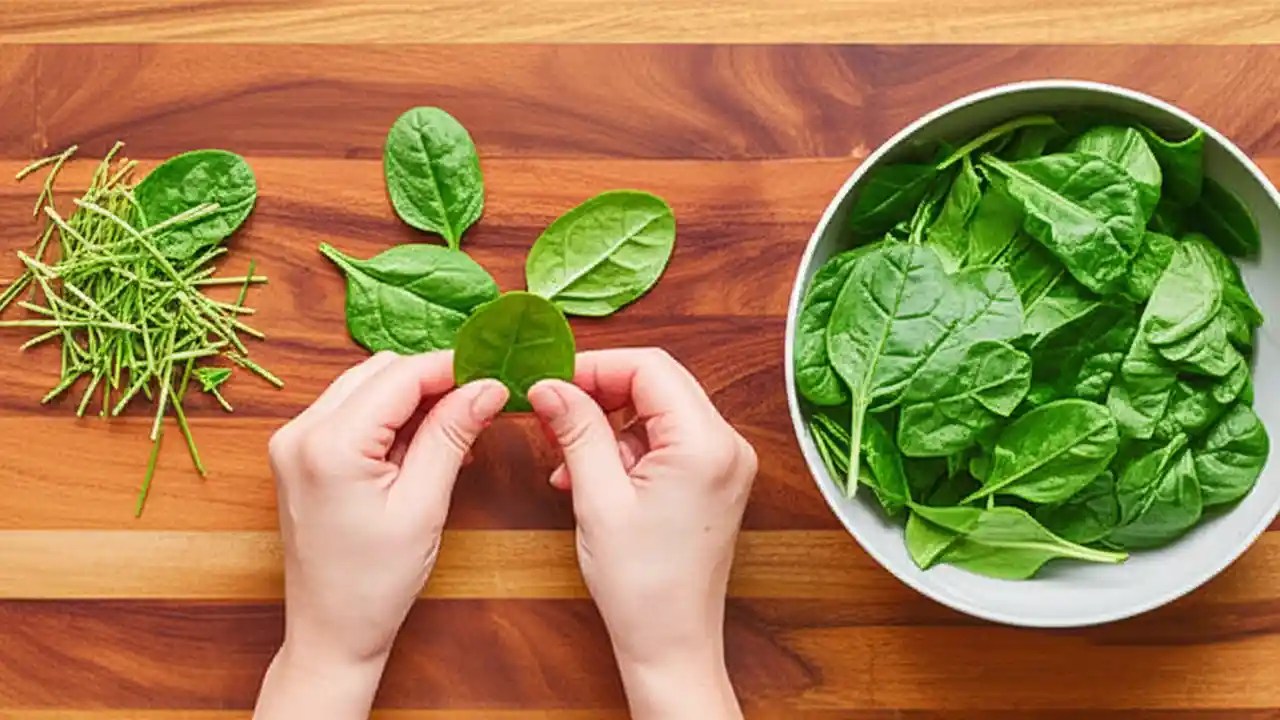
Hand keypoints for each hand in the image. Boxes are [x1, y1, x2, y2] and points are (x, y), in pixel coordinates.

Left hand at [254, 351, 506, 719]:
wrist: (331, 633)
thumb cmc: (375, 584)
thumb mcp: (424, 505)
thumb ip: (452, 434)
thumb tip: (487, 387)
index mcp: (328, 445)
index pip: (400, 375)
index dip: (451, 368)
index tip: (492, 374)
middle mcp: (300, 432)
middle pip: (380, 371)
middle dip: (432, 382)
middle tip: (478, 407)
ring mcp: (293, 442)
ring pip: (365, 386)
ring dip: (412, 400)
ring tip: (453, 435)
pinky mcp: (298, 454)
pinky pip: (351, 411)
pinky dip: (390, 418)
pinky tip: (422, 447)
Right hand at [528, 349, 755, 719]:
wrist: (672, 643)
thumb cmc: (640, 585)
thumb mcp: (597, 498)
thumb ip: (576, 431)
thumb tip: (550, 385)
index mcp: (705, 444)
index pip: (650, 367)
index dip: (595, 366)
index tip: (552, 381)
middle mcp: (727, 445)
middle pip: (658, 383)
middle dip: (600, 391)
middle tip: (552, 411)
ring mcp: (725, 463)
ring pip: (659, 410)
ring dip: (609, 423)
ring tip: (565, 457)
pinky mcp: (715, 480)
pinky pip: (668, 441)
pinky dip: (626, 447)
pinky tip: (589, 475)